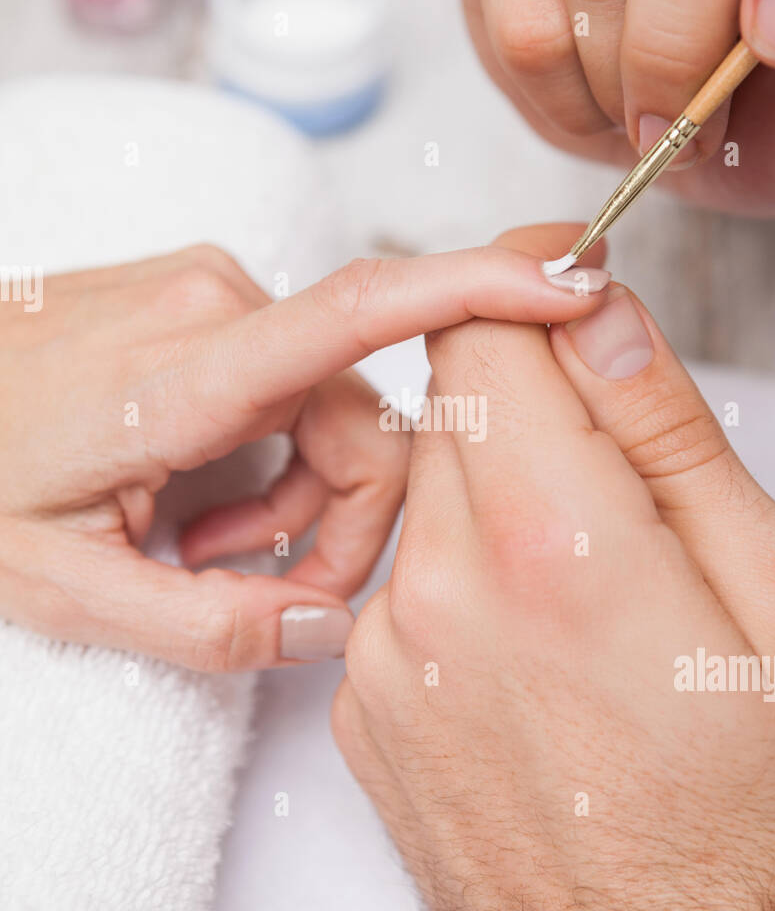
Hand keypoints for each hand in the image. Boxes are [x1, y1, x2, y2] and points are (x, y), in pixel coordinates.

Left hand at [0, 241, 607, 671]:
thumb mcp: (64, 588)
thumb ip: (203, 624)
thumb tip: (326, 626)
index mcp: (185, 370)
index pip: (365, 310)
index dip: (481, 294)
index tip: (575, 284)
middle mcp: (213, 303)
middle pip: (360, 416)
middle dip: (336, 517)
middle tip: (252, 585)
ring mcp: (204, 289)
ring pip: (327, 400)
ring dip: (294, 489)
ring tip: (200, 546)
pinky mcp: (199, 296)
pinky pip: (285, 374)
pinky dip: (266, 448)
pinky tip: (193, 496)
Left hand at [333, 223, 774, 910]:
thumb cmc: (768, 823)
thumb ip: (670, 436)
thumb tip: (600, 315)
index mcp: (553, 545)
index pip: (481, 332)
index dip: (528, 285)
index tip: (573, 280)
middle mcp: (437, 597)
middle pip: (449, 407)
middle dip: (530, 400)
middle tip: (622, 468)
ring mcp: (384, 666)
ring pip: (425, 500)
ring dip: (499, 500)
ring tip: (595, 594)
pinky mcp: (363, 720)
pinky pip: (401, 593)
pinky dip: (462, 585)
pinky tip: (542, 661)